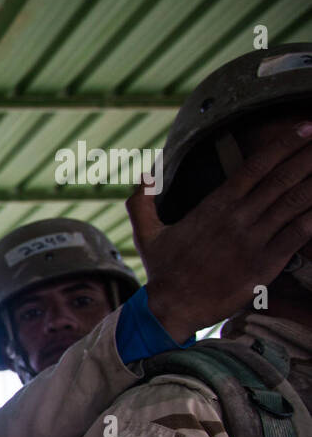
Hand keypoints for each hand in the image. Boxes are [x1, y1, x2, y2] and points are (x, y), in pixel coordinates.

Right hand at [135, 120, 311, 341]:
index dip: (283, 144)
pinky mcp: (266, 265)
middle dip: (308, 155)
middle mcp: (237, 219)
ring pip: (295, 202)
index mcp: (214, 206)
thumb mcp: (145, 232)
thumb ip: (142, 199)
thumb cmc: (162, 270)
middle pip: (282, 178)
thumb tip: (146, 172)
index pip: (255, 166)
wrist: (171, 309)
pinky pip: (300, 233)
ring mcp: (254, 241)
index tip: (304, 127)